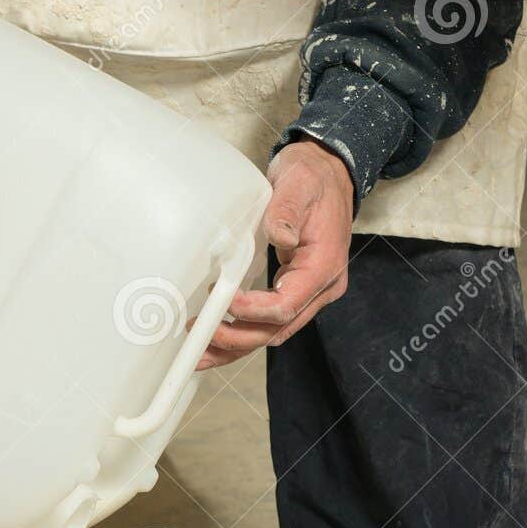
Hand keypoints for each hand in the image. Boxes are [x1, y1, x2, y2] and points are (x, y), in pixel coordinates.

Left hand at [199, 138, 354, 369]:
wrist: (327, 174)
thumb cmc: (312, 179)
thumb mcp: (299, 185)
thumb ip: (287, 211)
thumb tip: (280, 236)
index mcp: (323, 267)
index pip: (287, 305)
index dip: (253, 311)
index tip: (223, 301)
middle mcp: (320, 289)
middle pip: (277, 329)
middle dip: (238, 338)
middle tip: (201, 335)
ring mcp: (308, 293)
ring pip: (271, 332)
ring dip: (235, 345)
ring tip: (199, 353)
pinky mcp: (294, 291)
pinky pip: (268, 322)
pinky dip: (242, 333)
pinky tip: (215, 339)